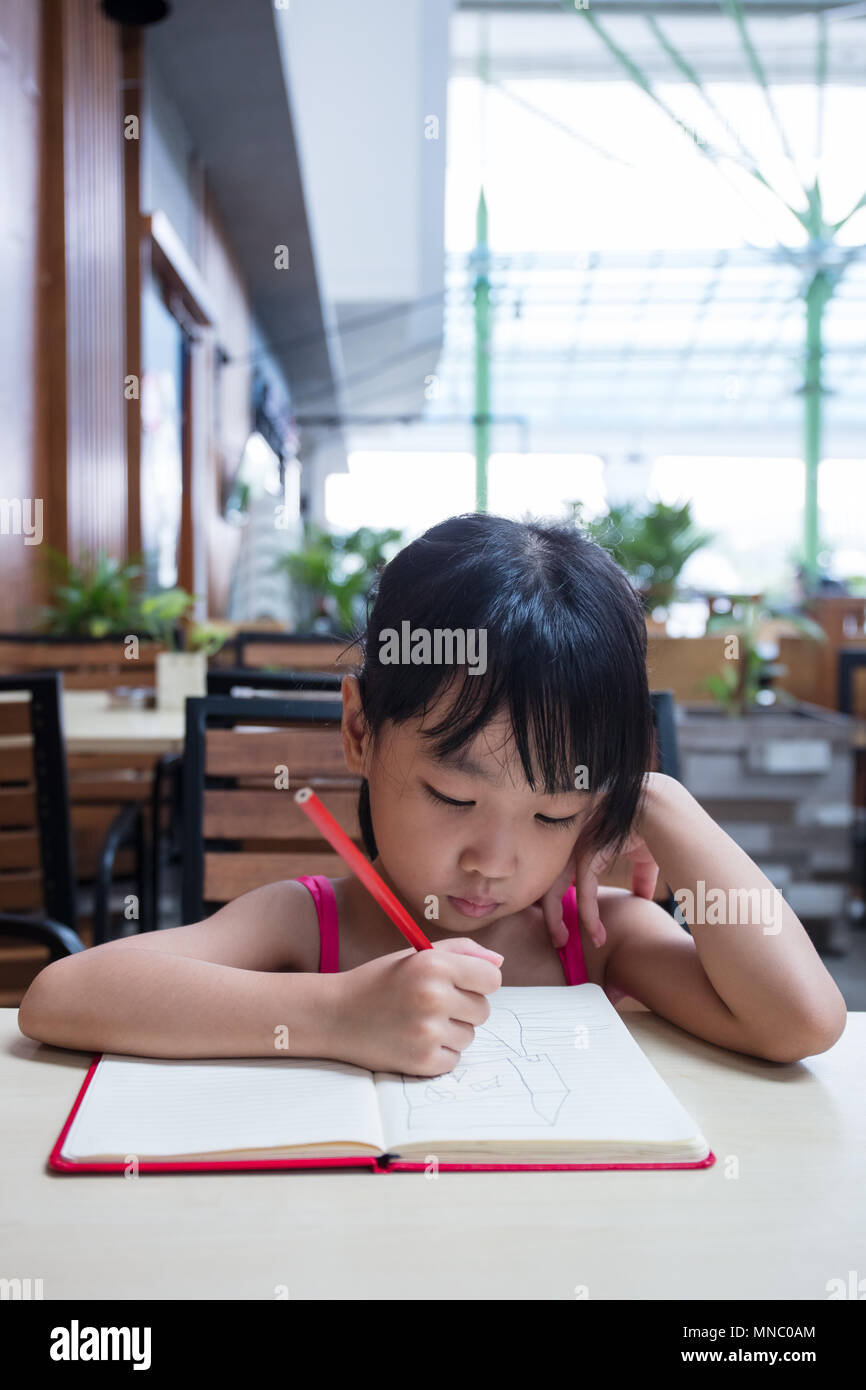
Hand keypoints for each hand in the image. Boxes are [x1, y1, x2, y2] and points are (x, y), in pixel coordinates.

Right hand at [330, 937, 502, 1076]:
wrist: (335, 1015)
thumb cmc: (381, 981)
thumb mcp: (418, 956)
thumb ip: (462, 951)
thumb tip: (499, 962)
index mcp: (434, 965)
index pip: (492, 978)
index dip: (479, 981)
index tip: (462, 983)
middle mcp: (434, 997)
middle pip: (484, 1009)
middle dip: (464, 1007)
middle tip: (430, 1004)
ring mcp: (428, 1032)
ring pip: (470, 1036)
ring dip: (451, 1031)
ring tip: (419, 1021)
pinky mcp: (423, 1062)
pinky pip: (454, 1058)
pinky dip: (439, 1053)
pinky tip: (413, 1040)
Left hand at [537, 778, 661, 949]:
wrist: (663, 806)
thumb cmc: (655, 827)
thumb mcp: (644, 857)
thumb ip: (639, 877)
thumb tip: (643, 899)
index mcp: (581, 842)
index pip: (558, 874)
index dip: (557, 900)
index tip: (565, 924)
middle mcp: (573, 843)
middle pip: (547, 881)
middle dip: (548, 913)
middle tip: (558, 940)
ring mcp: (579, 845)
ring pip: (554, 888)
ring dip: (556, 920)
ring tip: (564, 943)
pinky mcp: (590, 851)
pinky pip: (583, 890)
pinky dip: (588, 916)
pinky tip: (596, 936)